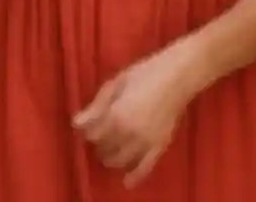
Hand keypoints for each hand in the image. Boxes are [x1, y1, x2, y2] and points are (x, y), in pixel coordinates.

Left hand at [73, 40, 205, 188]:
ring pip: (119, 160)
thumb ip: (96, 106)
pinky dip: (135, 176)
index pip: (91, 135)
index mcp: (115, 116)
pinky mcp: (159, 146)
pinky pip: (145, 167)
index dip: (89, 130)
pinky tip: (127, 182)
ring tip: (112, 148)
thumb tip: (77, 124)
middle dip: (100, 143)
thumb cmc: (144, 73)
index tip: (91, 123)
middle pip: (103, 148)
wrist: (178, 76)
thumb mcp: (115, 83)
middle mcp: (128, 134)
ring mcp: (144, 142)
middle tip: (102, 133)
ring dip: (112, 157)